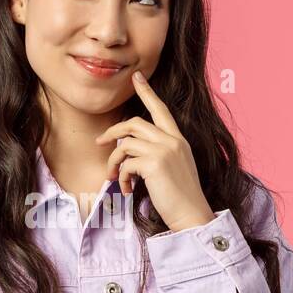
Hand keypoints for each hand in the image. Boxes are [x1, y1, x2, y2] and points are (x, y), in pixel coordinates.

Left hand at [94, 70, 216, 231]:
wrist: (192, 215)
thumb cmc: (181, 196)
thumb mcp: (174, 167)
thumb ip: (158, 153)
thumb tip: (129, 151)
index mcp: (178, 139)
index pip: (160, 109)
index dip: (147, 92)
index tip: (136, 77)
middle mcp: (172, 140)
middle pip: (134, 123)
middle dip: (113, 131)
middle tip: (100, 142)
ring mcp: (163, 151)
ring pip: (125, 144)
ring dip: (115, 162)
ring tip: (115, 178)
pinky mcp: (154, 164)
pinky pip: (126, 164)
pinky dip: (122, 177)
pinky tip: (127, 190)